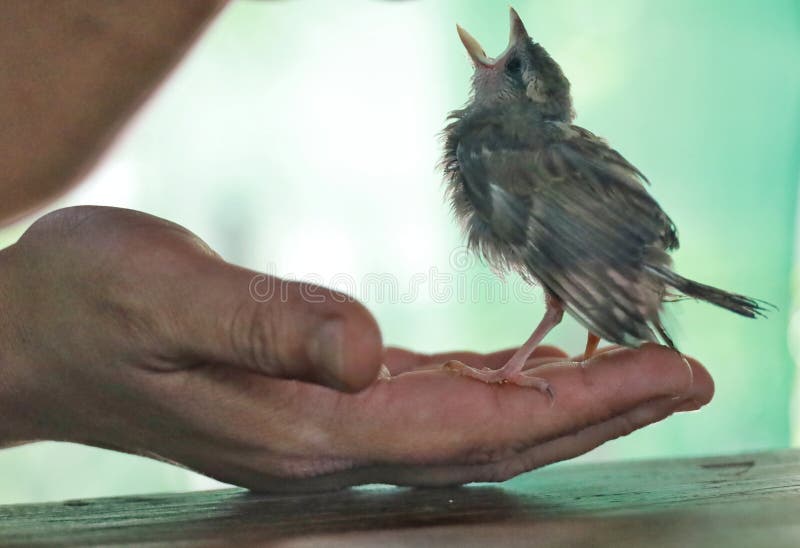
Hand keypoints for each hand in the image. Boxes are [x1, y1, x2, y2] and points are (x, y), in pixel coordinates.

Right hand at [0, 206, 712, 490]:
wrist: (34, 334)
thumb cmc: (88, 306)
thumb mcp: (165, 296)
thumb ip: (270, 324)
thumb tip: (368, 350)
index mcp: (304, 424)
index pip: (472, 424)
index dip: (574, 404)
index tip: (659, 374)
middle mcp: (327, 440)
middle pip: (494, 438)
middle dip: (596, 410)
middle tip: (683, 377)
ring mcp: (323, 426)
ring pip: (473, 424)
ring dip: (558, 402)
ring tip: (630, 373)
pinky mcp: (316, 398)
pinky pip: (432, 400)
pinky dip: (496, 388)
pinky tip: (527, 370)